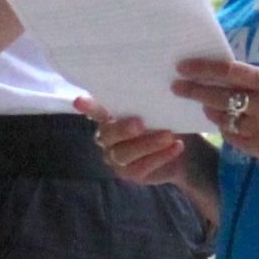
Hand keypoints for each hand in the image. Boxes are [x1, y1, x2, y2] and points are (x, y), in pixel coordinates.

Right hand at [73, 95, 187, 185]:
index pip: (95, 110)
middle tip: (140, 123)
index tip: (79, 100)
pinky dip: (161, 156)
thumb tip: (153, 84)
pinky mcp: (129, 174)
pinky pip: (142, 167)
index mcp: (108, 117)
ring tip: (169, 136)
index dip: (88, 107)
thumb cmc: (161, 118)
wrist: (179, 145)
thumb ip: (147, 100)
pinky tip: (177, 146)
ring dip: (148, 144)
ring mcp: (115, 158)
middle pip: (108, 135)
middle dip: (123, 129)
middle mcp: (106, 138)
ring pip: (124, 154)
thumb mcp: (157, 106)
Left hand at [172, 58, 258, 170]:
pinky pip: (232, 137)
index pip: (229, 72)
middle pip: (220, 97)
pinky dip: (225, 128)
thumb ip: (252, 79)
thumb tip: (218, 72)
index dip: (203, 69)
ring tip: (204, 105)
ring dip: (209, 111)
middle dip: (194, 91)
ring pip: (223, 119)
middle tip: (177, 86)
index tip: (184, 67)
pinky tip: (224, 122)